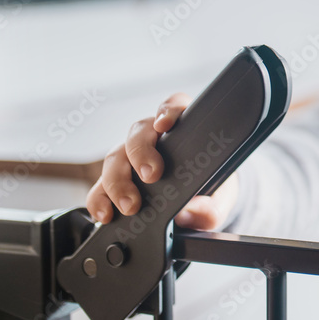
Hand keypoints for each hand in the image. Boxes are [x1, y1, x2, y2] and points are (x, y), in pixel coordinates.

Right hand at [85, 92, 239, 230]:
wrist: (196, 209)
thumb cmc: (210, 193)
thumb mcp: (220, 202)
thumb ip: (211, 209)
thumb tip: (189, 213)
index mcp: (184, 132)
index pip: (175, 106)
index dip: (168, 110)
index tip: (164, 124)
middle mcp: (154, 140)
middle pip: (138, 132)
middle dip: (140, 152)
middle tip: (150, 176)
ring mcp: (131, 159)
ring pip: (115, 156)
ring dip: (118, 180)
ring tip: (130, 206)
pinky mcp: (115, 183)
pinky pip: (99, 187)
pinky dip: (99, 199)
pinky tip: (106, 214)